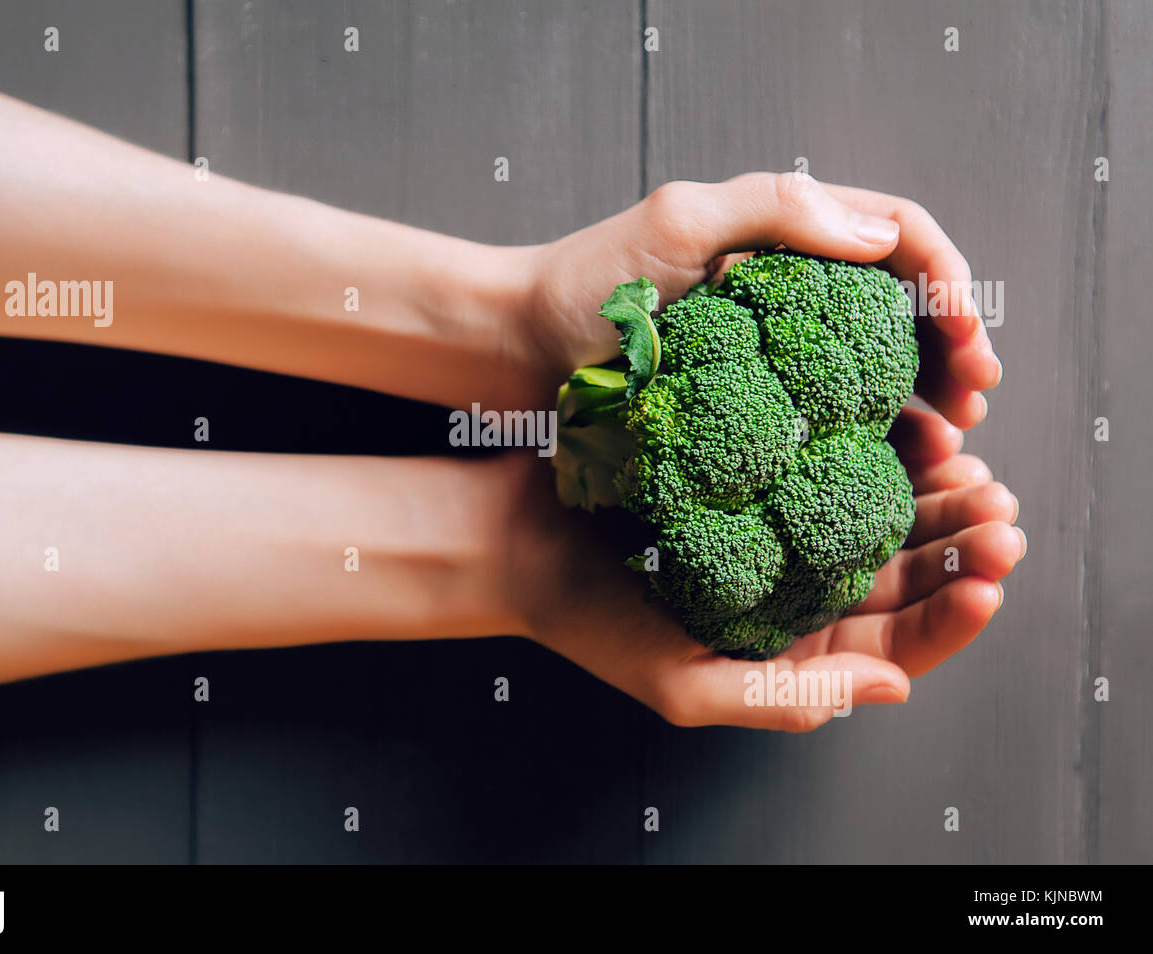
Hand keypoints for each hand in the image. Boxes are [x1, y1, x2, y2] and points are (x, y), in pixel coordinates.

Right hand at [498, 411, 1024, 730]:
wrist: (524, 542)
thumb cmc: (594, 621)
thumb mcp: (686, 684)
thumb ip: (786, 696)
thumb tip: (894, 688)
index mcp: (792, 651)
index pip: (895, 647)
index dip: (951, 616)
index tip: (988, 578)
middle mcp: (799, 592)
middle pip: (905, 576)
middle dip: (961, 547)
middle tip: (998, 511)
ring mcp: (785, 530)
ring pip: (884, 515)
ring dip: (936, 495)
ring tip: (969, 465)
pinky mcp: (764, 476)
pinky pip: (839, 459)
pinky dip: (881, 447)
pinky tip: (912, 429)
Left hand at [520, 172, 999, 431]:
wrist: (518, 351)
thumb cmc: (584, 284)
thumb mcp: (677, 224)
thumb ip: (776, 210)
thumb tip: (885, 236)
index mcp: (782, 233)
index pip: (897, 238)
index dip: (946, 285)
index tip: (967, 342)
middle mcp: (786, 288)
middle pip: (900, 308)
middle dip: (950, 350)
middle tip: (974, 403)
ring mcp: (769, 349)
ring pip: (874, 366)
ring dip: (923, 398)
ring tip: (947, 442)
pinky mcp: (747, 402)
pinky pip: (826, 415)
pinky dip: (868, 437)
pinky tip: (890, 466)